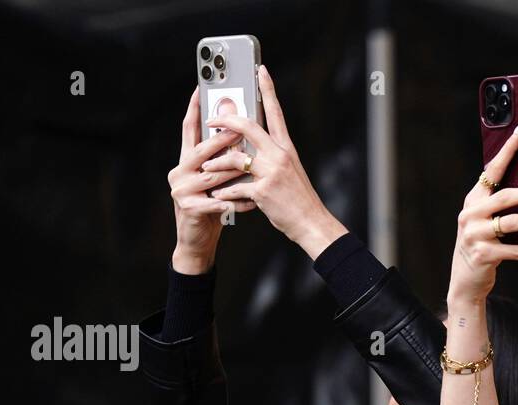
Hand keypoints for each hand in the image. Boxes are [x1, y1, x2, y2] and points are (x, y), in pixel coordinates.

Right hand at [168, 87, 254, 273]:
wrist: (197, 241)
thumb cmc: (212, 206)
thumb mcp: (216, 179)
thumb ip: (222, 158)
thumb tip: (239, 132)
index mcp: (186, 160)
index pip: (189, 128)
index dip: (195, 108)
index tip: (201, 87)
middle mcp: (179, 171)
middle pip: (201, 150)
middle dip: (220, 139)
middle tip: (238, 127)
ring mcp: (181, 190)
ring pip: (211, 176)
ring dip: (232, 171)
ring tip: (251, 165)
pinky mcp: (189, 209)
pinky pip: (217, 202)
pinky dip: (235, 201)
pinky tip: (250, 201)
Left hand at [206, 65, 347, 257]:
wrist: (311, 223)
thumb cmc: (299, 199)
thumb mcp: (289, 171)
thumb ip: (271, 156)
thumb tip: (250, 148)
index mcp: (286, 148)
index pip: (275, 112)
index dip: (268, 89)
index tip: (260, 69)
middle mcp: (279, 156)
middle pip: (248, 127)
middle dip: (225, 120)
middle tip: (211, 119)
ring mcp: (271, 173)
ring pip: (235, 158)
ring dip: (217, 163)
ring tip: (206, 168)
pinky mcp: (263, 191)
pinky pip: (236, 187)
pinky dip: (225, 193)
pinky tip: (219, 196)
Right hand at [447, 122, 517, 306]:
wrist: (465, 282)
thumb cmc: (482, 247)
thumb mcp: (486, 222)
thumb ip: (502, 207)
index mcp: (473, 200)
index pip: (492, 169)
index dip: (508, 149)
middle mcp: (471, 214)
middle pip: (507, 197)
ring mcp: (475, 235)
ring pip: (514, 223)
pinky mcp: (484, 255)